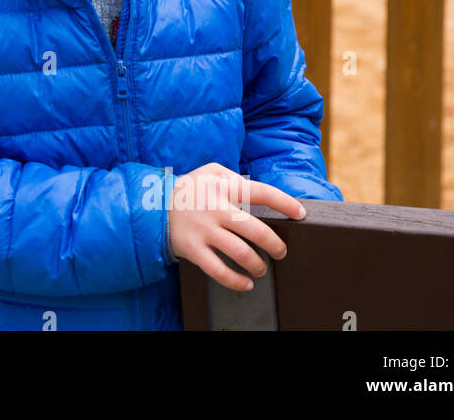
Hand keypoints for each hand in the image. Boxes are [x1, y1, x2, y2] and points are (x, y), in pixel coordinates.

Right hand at [168, 162, 304, 291]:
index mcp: (223, 187)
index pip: (262, 192)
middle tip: (280, 251)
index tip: (300, 214)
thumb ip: (234, 176)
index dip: (285, 203)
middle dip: (275, 245)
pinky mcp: (193, 249)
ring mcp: (204, 230)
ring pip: (241, 253)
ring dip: (258, 265)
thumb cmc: (189, 189)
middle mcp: (216, 208)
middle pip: (256, 230)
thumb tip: (257, 189)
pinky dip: (236, 281)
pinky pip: (219, 270)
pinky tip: (246, 283)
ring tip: (262, 268)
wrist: (153, 205)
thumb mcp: (209, 171)